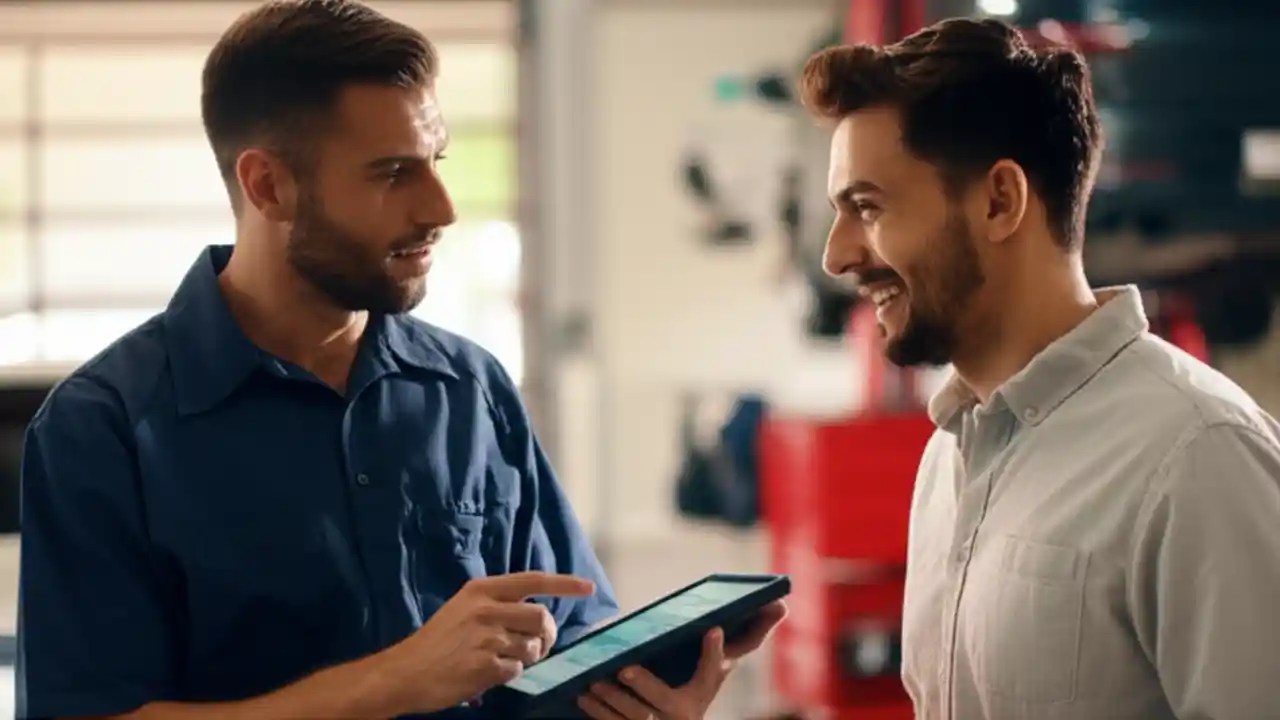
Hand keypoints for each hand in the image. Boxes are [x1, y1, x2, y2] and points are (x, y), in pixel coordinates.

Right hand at [379, 571, 595, 713]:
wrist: (406, 671)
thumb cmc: (437, 641)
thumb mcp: (464, 608)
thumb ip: (498, 606)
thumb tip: (539, 617)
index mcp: (482, 590)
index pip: (534, 580)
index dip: (565, 584)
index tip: (589, 587)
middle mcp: (487, 609)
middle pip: (542, 618)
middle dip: (548, 636)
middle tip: (540, 646)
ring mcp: (487, 638)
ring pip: (533, 647)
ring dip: (527, 658)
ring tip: (502, 660)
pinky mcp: (486, 666)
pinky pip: (518, 671)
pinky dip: (509, 675)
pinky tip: (489, 673)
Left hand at [578, 600, 787, 719]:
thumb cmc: (695, 686)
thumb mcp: (716, 668)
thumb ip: (745, 638)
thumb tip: (783, 604)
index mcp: (702, 693)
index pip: (713, 671)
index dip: (714, 651)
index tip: (712, 629)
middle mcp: (683, 715)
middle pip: (662, 703)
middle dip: (644, 686)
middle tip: (624, 668)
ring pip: (634, 718)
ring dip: (611, 702)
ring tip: (593, 682)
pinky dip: (598, 714)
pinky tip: (584, 696)